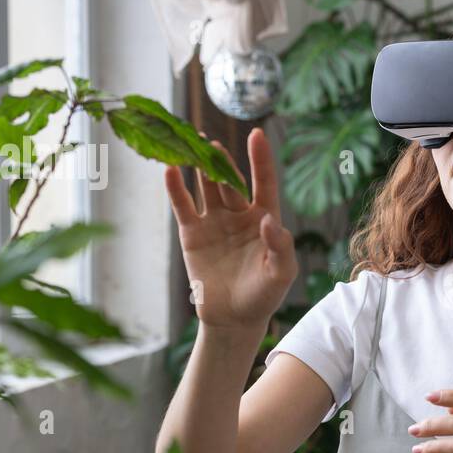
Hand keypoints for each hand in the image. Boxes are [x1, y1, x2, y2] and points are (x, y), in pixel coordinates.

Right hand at [163, 128, 296, 332]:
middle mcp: (239, 214)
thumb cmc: (264, 295)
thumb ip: (280, 246)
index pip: (263, 182)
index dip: (260, 159)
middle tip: (211, 142)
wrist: (234, 319)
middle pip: (230, 181)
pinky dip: (176, 189)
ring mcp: (215, 222)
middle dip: (222, 161)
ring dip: (201, 167)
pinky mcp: (193, 234)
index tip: (256, 134)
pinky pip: (184, 206)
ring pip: (206, 187)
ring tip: (194, 144)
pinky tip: (170, 170)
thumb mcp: (282, 273)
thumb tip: (270, 220)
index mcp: (265, 218)